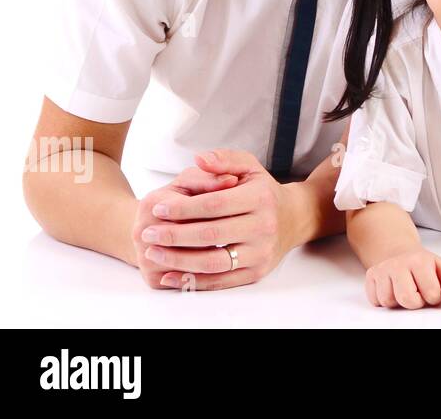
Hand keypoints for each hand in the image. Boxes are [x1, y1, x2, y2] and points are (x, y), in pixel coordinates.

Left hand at [137, 149, 296, 290]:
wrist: (293, 219)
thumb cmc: (262, 191)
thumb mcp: (249, 167)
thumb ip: (224, 159)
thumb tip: (199, 159)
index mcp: (260, 197)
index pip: (214, 204)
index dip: (183, 208)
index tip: (158, 209)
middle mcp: (264, 226)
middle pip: (211, 235)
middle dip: (174, 235)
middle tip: (147, 234)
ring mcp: (261, 253)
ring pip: (213, 262)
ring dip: (178, 260)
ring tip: (153, 253)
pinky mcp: (256, 273)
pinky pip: (220, 281)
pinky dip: (192, 281)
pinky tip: (169, 275)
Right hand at [365, 248, 440, 308]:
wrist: (400, 252)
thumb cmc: (423, 265)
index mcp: (420, 260)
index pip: (430, 293)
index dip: (433, 298)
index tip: (432, 291)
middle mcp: (398, 263)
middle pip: (407, 299)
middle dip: (415, 302)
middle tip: (418, 294)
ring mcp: (382, 269)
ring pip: (389, 301)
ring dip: (399, 302)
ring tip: (405, 290)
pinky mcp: (370, 276)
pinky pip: (376, 301)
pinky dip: (385, 300)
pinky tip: (393, 290)